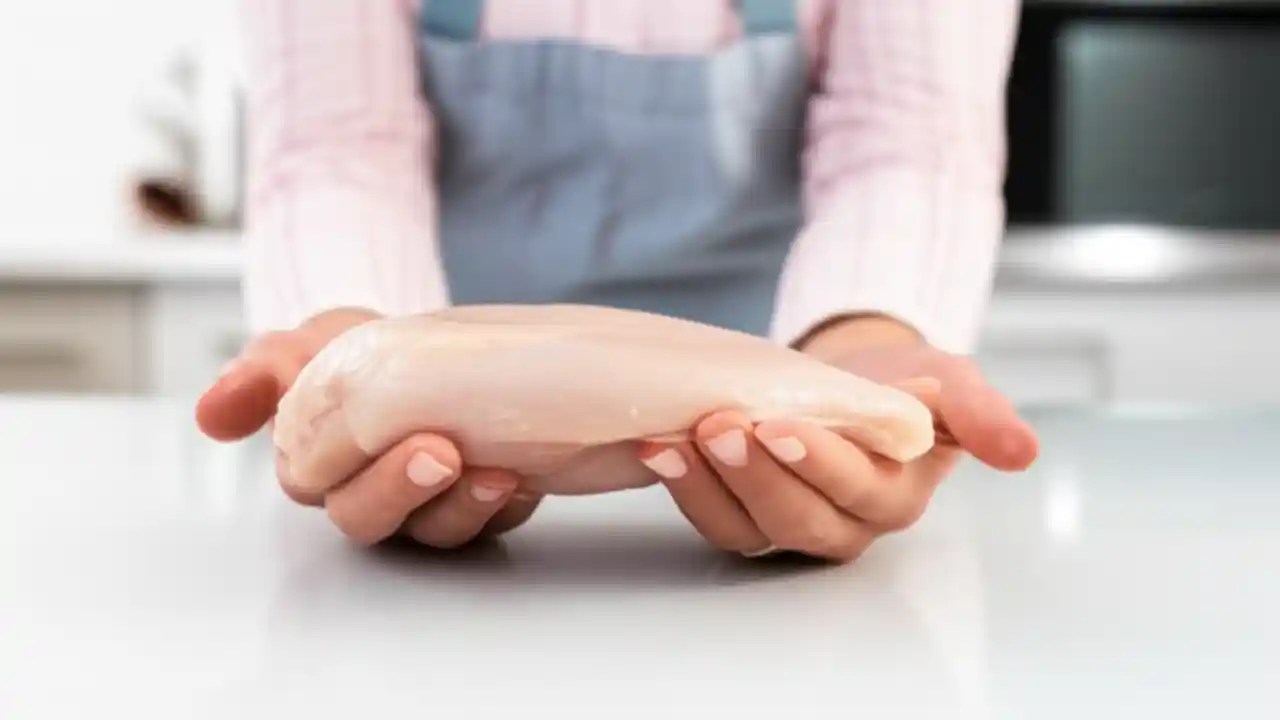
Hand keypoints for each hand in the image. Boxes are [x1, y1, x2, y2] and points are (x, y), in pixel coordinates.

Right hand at [195, 308, 539, 547]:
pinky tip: (524, 479)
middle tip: (444, 452)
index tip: (404, 442)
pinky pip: (496, 520)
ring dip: (467, 506)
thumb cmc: (355, 352)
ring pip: (438, 530)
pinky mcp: (481, 501)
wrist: (421, 340)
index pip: (324, 488)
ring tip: (496, 472)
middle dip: (407, 488)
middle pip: (376, 518)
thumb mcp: (302, 348)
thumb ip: (258, 377)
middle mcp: (373, 492)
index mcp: (323, 466)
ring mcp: (427, 502)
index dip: (362, 474)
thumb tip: (211, 414)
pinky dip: (511, 502)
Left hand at [638, 316, 1037, 562]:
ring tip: (676, 439)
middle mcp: (842, 522)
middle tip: (721, 426)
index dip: (820, 462)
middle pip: (797, 518)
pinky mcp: (745, 512)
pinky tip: (659, 445)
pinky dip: (683, 485)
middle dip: (755, 474)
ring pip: (749, 526)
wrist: (854, 375)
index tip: (782, 425)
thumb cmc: (903, 383)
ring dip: (708, 485)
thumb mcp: (948, 382)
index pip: (859, 489)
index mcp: (895, 494)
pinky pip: (713, 516)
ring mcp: (789, 522)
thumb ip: (980, 413)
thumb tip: (1022, 450)